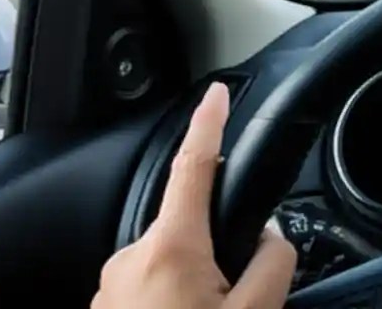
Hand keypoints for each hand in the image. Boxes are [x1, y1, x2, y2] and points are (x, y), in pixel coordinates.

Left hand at [92, 82, 296, 308]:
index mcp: (171, 250)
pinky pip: (146, 291)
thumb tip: (270, 239)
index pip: (193, 167)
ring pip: (169, 263)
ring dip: (191, 285)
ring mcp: (110, 287)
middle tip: (235, 297)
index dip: (207, 125)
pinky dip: (169, 304)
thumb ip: (272, 265)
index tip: (216, 95)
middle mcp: (131, 259)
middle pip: (188, 228)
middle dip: (215, 250)